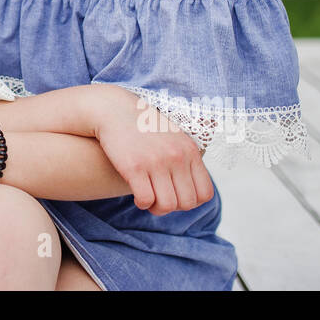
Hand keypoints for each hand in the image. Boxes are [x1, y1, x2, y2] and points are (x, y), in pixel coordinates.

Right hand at [87, 84, 213, 215]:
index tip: (177, 196)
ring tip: (149, 199)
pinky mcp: (134, 167)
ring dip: (157, 208)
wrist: (115, 110)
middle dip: (173, 207)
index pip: (204, 193)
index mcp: (190, 151)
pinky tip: (137, 195)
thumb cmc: (145, 127)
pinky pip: (145, 199)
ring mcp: (156, 162)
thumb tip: (194, 188)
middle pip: (187, 203)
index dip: (192, 202)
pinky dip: (142, 203)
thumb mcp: (175, 136)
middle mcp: (176, 157)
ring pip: (167, 205)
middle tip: (160, 200)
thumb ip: (187, 158)